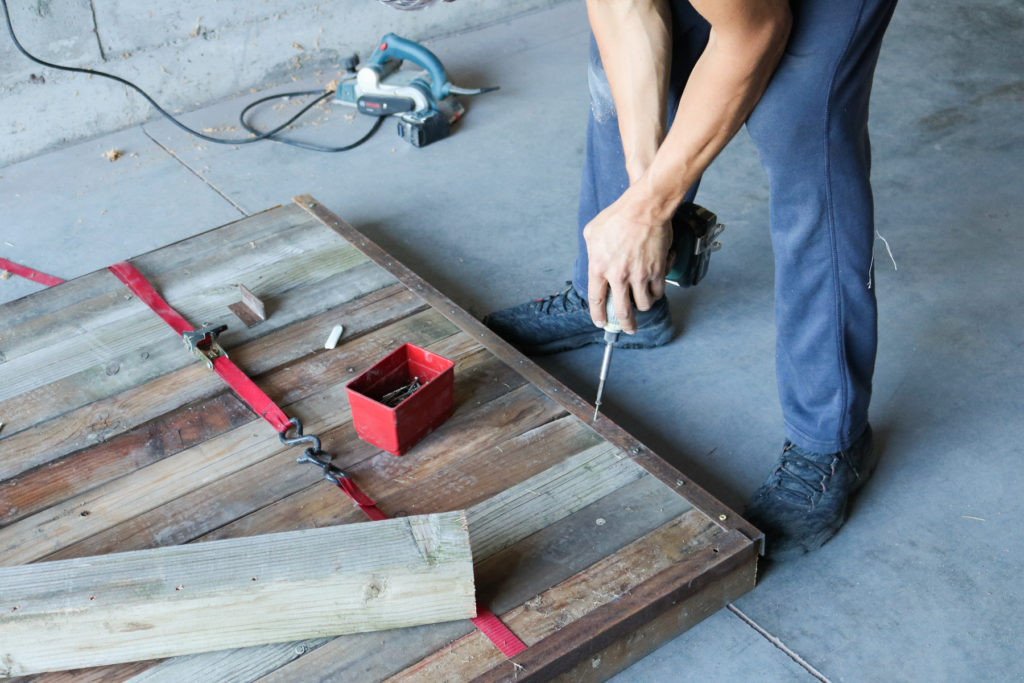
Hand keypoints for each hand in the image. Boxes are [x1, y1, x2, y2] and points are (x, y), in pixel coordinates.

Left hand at [583, 188, 671, 333]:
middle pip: (622, 311)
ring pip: (643, 304)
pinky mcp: (657, 270)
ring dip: (643, 306)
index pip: (596, 300)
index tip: (601, 322)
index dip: (598, 315)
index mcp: (598, 267)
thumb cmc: (618, 216)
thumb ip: (591, 251)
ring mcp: (639, 275)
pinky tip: (654, 290)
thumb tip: (594, 260)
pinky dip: (656, 293)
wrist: (645, 208)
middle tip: (628, 328)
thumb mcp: (592, 231)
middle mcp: (618, 276)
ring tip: (642, 304)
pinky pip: (658, 292)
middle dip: (625, 325)